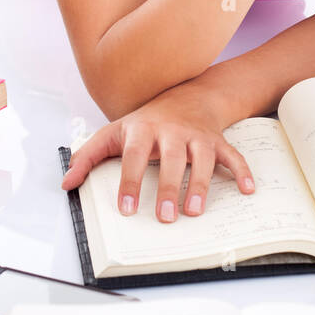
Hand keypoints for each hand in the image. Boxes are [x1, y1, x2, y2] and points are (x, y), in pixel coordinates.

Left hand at [60, 80, 254, 222]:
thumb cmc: (144, 123)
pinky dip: (242, 171)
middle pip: (171, 160)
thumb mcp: (112, 134)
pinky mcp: (216, 141)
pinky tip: (248, 190)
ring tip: (194, 212)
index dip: (130, 182)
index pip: (134, 157)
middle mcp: (171, 131)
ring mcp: (196, 136)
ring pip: (201, 159)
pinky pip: (232, 156)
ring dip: (200, 186)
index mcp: (142, 130)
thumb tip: (66, 184)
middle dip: (168, 188)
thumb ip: (87, 158)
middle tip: (165, 217)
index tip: (127, 209)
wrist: (185, 96)